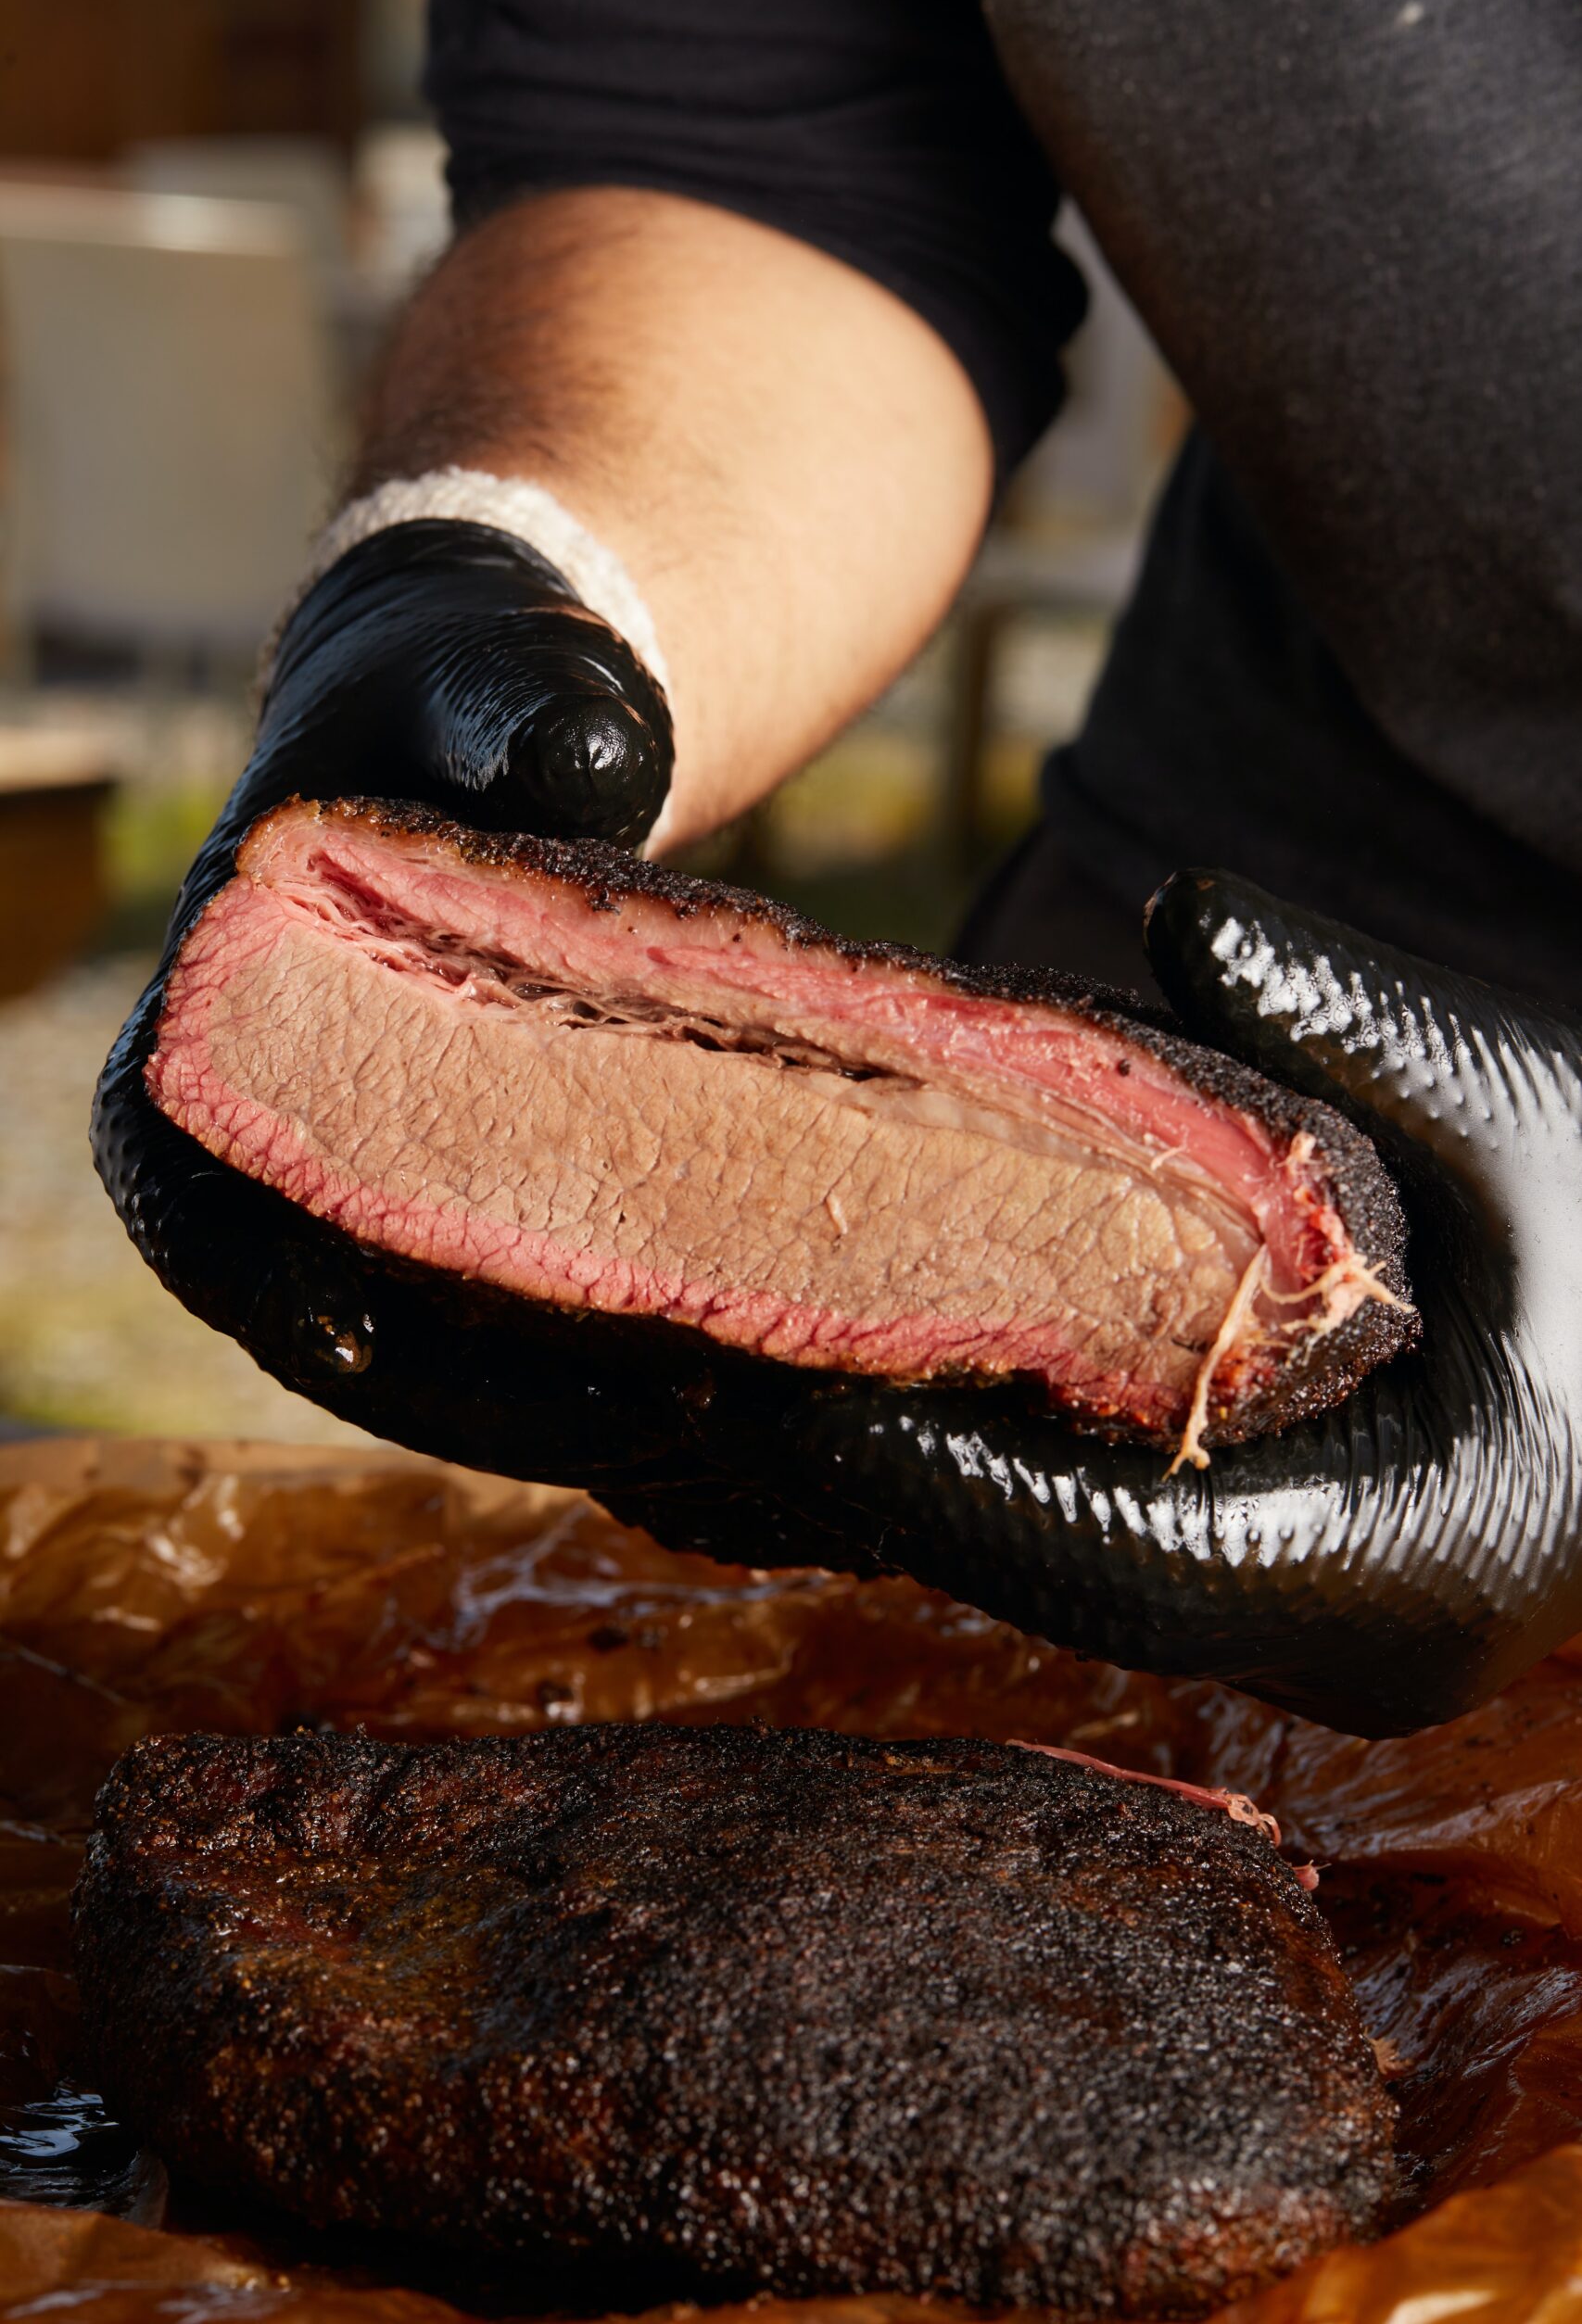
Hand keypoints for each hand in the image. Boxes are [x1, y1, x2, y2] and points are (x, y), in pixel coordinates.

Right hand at [92, 518, 674, 1423]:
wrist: (506, 717)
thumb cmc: (467, 696)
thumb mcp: (491, 680)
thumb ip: (518, 708)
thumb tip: (586, 756)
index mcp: (216, 1035)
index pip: (203, 1203)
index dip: (269, 1288)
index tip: (360, 1347)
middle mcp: (283, 1142)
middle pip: (347, 1325)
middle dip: (492, 1395)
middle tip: (666, 1417)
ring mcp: (387, 1189)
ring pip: (451, 1353)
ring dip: (575, 1408)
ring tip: (744, 1420)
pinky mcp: (483, 1205)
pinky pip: (533, 1316)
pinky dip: (619, 1362)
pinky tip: (753, 1375)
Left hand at [625, 872, 1581, 1738]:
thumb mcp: (1529, 1099)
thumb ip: (1363, 1026)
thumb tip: (1188, 916)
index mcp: (1422, 1552)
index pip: (1131, 1550)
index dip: (947, 1479)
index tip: (795, 1400)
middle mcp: (1336, 1630)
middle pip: (1043, 1573)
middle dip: (870, 1486)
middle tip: (691, 1380)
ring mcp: (1286, 1622)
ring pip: (1036, 1569)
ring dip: (881, 1487)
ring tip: (705, 1379)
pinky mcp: (1248, 1577)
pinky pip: (1063, 1537)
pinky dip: (945, 1465)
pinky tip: (821, 1377)